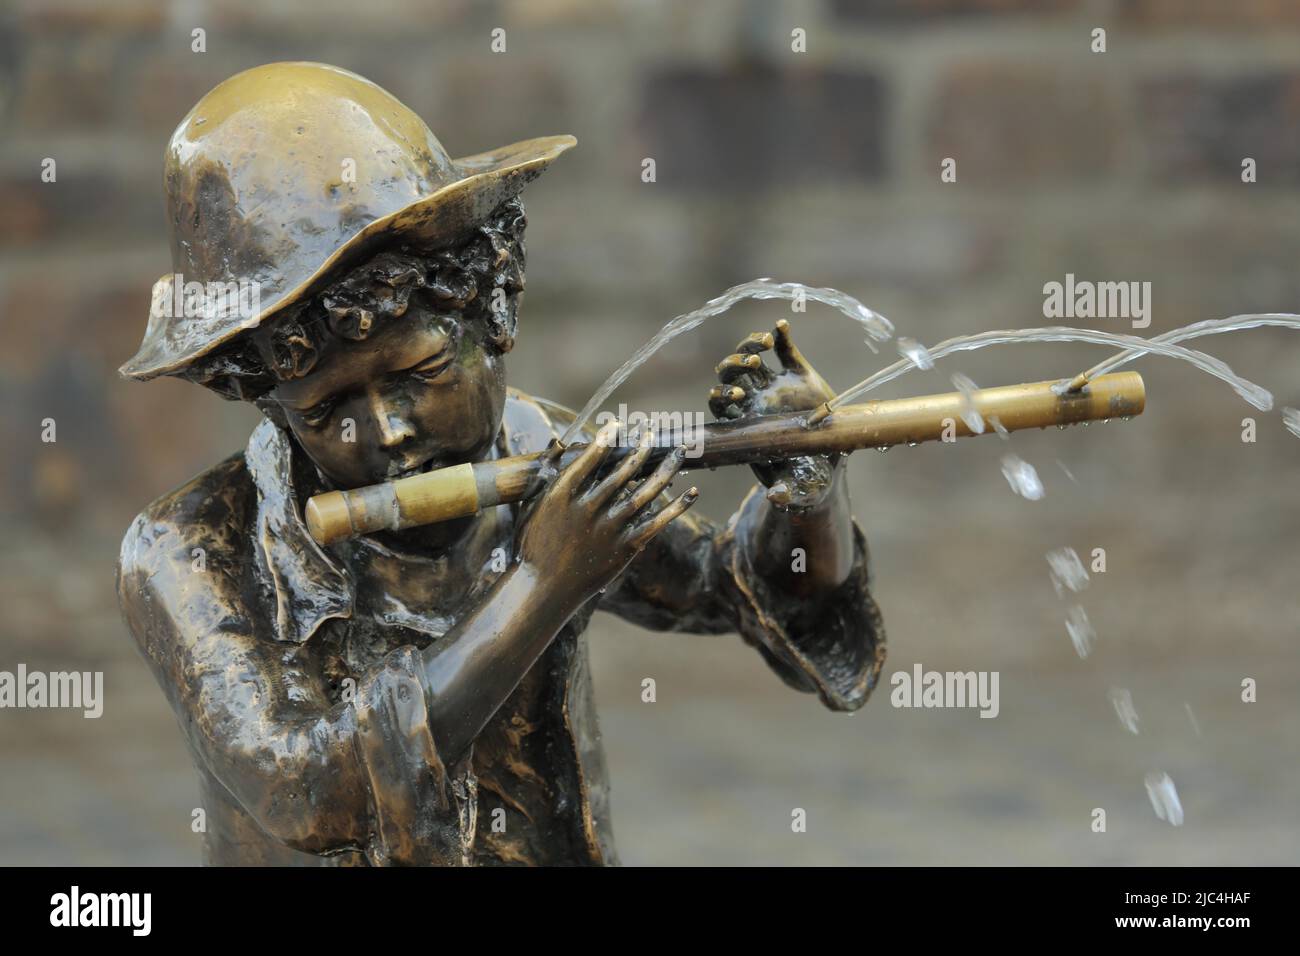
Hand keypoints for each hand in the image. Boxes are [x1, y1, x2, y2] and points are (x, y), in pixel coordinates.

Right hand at [516, 421, 698, 604]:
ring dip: (663, 471)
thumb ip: (548, 476)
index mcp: (562, 496)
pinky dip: (675, 507)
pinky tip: (691, 492)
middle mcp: (588, 510)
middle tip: (652, 433)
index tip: (620, 425)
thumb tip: (559, 444)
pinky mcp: (624, 549)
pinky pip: (656, 523)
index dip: (607, 441)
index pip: (590, 460)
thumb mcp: (532, 507)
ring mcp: (608, 530)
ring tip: (679, 453)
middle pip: (622, 473)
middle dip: (640, 450)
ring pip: (643, 493)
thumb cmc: (533, 546)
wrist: (542, 590)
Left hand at [708, 319, 840, 510]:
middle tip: (751, 364)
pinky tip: (781, 326)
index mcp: (747, 423)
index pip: (721, 402)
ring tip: (765, 346)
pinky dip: (781, 335)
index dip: (723, 394)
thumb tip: (777, 498)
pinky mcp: (799, 375)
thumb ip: (787, 494)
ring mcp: (776, 385)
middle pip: (730, 374)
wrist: (829, 466)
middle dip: (733, 365)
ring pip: (751, 357)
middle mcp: (756, 400)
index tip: (738, 394)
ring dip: (750, 346)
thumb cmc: (805, 480)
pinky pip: (785, 349)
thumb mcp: (798, 490)